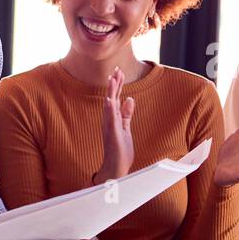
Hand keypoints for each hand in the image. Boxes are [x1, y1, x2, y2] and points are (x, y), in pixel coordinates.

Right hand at [93, 68, 134, 183]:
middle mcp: (109, 122)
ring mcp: (109, 128)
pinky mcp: (112, 136)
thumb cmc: (119, 151)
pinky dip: (109, 110)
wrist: (115, 169)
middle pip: (111, 99)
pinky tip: (109, 100)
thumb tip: (129, 99)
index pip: (115, 98)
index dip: (117, 85)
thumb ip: (126, 114)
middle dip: (114, 84)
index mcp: (113, 119)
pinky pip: (110, 121)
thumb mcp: (125, 128)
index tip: (118, 72)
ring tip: (112, 80)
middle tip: (116, 70)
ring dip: (110, 93)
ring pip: (109, 107)